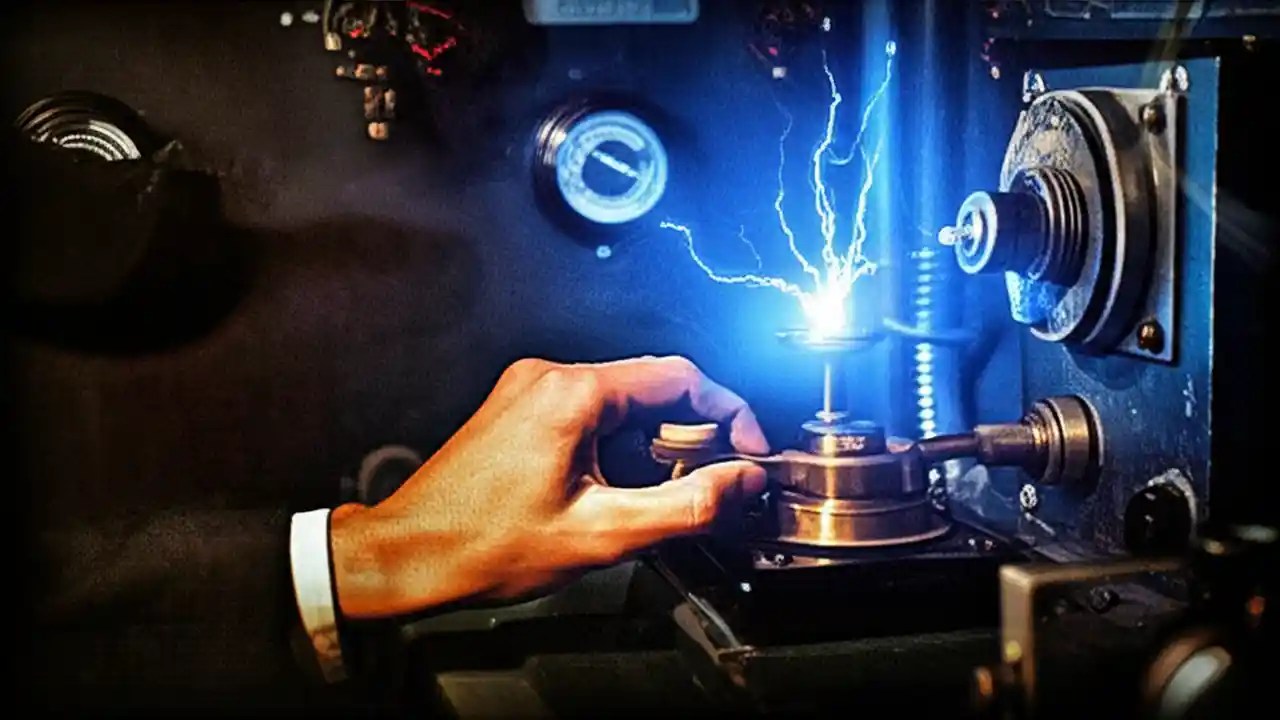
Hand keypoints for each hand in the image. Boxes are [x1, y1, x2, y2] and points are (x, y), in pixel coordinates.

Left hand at [330, 355, 768, 618]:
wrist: (408, 554)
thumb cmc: (486, 544)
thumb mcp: (602, 534)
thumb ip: (685, 506)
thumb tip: (742, 482)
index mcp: (572, 393)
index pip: (680, 376)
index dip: (728, 411)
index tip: (747, 450)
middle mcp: (549, 376)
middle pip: (650, 385)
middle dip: (691, 432)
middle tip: (708, 482)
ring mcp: (528, 388)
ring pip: (621, 400)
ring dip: (652, 441)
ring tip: (657, 495)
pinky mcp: (517, 408)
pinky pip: (588, 411)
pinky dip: (617, 443)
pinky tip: (613, 487)